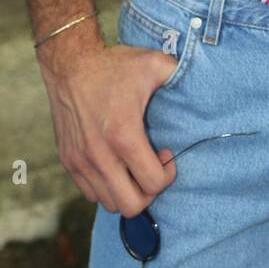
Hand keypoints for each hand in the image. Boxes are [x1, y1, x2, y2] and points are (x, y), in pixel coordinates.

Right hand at [38, 24, 178, 214]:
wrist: (70, 62)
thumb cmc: (113, 65)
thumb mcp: (153, 63)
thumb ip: (179, 74)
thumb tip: (200, 81)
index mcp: (124, 135)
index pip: (153, 183)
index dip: (167, 174)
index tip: (165, 153)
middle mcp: (100, 155)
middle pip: (130, 205)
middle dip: (148, 192)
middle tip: (151, 168)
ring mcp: (81, 161)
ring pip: (109, 202)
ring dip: (126, 190)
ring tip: (133, 166)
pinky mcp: (68, 160)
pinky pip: (90, 193)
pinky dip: (105, 187)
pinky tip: (115, 165)